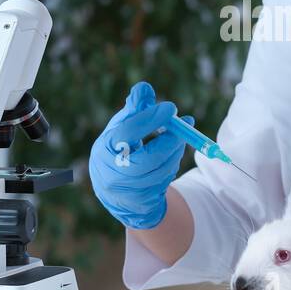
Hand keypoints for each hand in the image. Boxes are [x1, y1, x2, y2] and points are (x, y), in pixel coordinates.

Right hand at [89, 81, 191, 229]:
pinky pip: (166, 181)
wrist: (114, 191)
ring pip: (162, 170)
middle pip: (149, 157)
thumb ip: (134, 109)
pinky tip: (172, 155)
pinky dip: (173, 164)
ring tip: (178, 137)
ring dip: (176, 151)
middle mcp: (114, 172)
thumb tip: (145, 88)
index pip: (129, 132)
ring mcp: (129, 190)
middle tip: (185, 125)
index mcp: (106, 148)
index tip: (171, 108)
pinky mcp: (144, 201)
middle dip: (171, 140)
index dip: (151, 119)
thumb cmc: (118, 150)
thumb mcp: (121, 128)